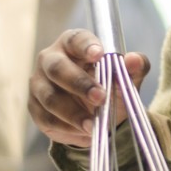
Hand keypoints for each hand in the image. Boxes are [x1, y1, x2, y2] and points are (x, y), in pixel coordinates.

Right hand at [27, 29, 149, 147]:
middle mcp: (51, 59)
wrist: (97, 116)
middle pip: (57, 67)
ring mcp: (39, 83)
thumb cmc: (110, 87)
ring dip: (73, 112)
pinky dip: (67, 126)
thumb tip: (134, 60)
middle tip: (100, 98)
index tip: (99, 55)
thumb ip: (135, 67)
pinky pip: (47, 117)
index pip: (76, 39)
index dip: (86, 46)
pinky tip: (83, 131)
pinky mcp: (35, 106)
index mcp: (74, 44)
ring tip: (94, 124)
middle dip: (79, 83)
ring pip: (50, 97)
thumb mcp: (127, 78)